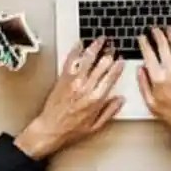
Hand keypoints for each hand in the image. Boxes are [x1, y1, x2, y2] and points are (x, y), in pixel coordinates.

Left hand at [14, 38, 124, 158]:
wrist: (50, 129)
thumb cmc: (71, 130)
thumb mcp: (96, 126)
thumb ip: (110, 111)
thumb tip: (120, 100)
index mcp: (96, 99)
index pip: (111, 77)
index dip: (117, 66)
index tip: (121, 60)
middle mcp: (85, 88)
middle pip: (101, 65)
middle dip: (109, 53)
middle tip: (113, 46)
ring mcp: (73, 81)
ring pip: (87, 59)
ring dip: (95, 47)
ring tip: (100, 39)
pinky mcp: (63, 78)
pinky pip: (70, 61)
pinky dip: (75, 50)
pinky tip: (80, 44)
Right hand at [137, 27, 170, 143]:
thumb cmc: (170, 111)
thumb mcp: (149, 102)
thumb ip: (143, 83)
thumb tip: (140, 68)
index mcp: (158, 77)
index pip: (148, 54)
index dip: (144, 43)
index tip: (141, 38)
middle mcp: (170, 69)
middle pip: (162, 44)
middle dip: (156, 34)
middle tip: (154, 29)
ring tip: (167, 29)